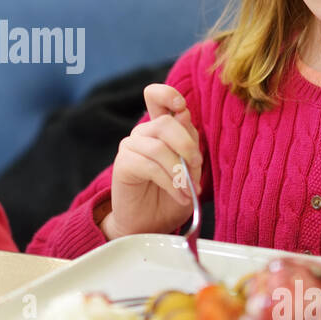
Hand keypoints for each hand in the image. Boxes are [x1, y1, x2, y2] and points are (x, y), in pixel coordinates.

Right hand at [102, 83, 202, 238]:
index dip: (167, 95)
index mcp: (161, 129)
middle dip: (187, 145)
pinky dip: (170, 183)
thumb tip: (184, 114)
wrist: (150, 225)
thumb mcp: (190, 169)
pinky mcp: (123, 164)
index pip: (156, 97)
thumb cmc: (170, 196)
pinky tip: (180, 196)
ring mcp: (131, 147)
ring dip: (179, 171)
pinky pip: (150, 166)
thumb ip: (189, 143)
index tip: (182, 106)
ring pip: (159, 146)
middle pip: (165, 122)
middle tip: (197, 167)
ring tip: (189, 190)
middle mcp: (144, 133)